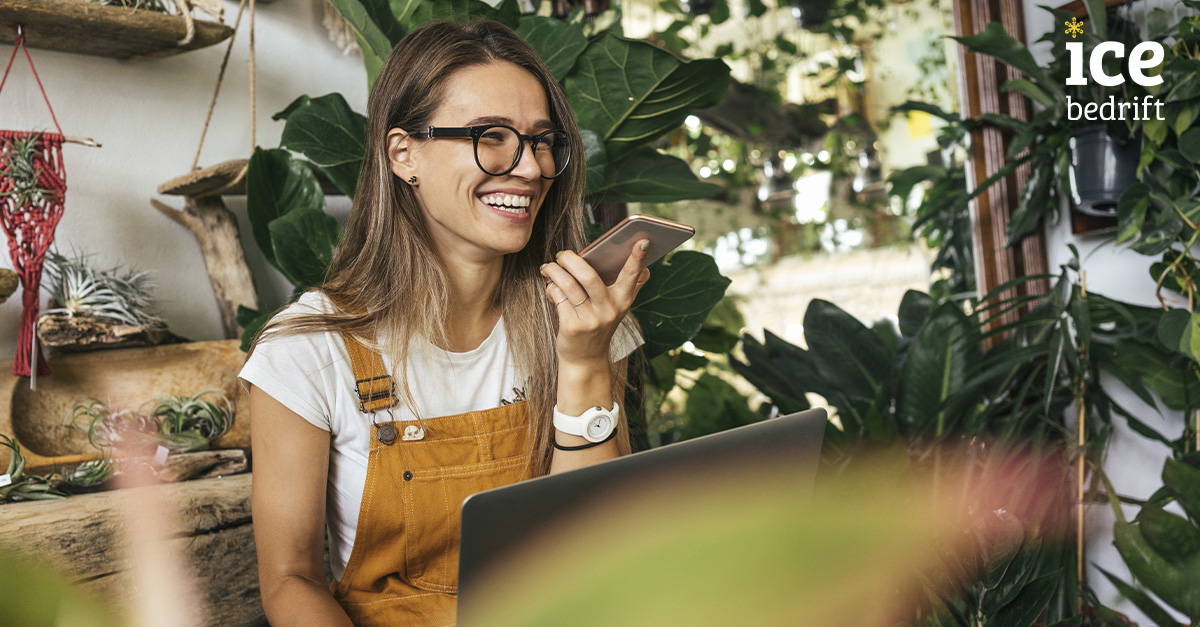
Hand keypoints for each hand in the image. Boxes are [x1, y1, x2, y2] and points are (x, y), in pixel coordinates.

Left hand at [540, 240, 651, 366]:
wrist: (585, 359)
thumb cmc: (598, 325)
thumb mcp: (617, 308)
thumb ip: (629, 288)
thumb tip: (645, 269)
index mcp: (622, 301)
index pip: (631, 276)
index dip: (637, 259)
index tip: (643, 241)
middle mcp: (608, 310)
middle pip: (589, 277)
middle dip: (571, 260)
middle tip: (562, 254)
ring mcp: (590, 320)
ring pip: (568, 285)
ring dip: (554, 271)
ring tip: (549, 267)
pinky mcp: (572, 327)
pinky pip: (557, 297)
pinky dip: (551, 288)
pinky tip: (550, 288)